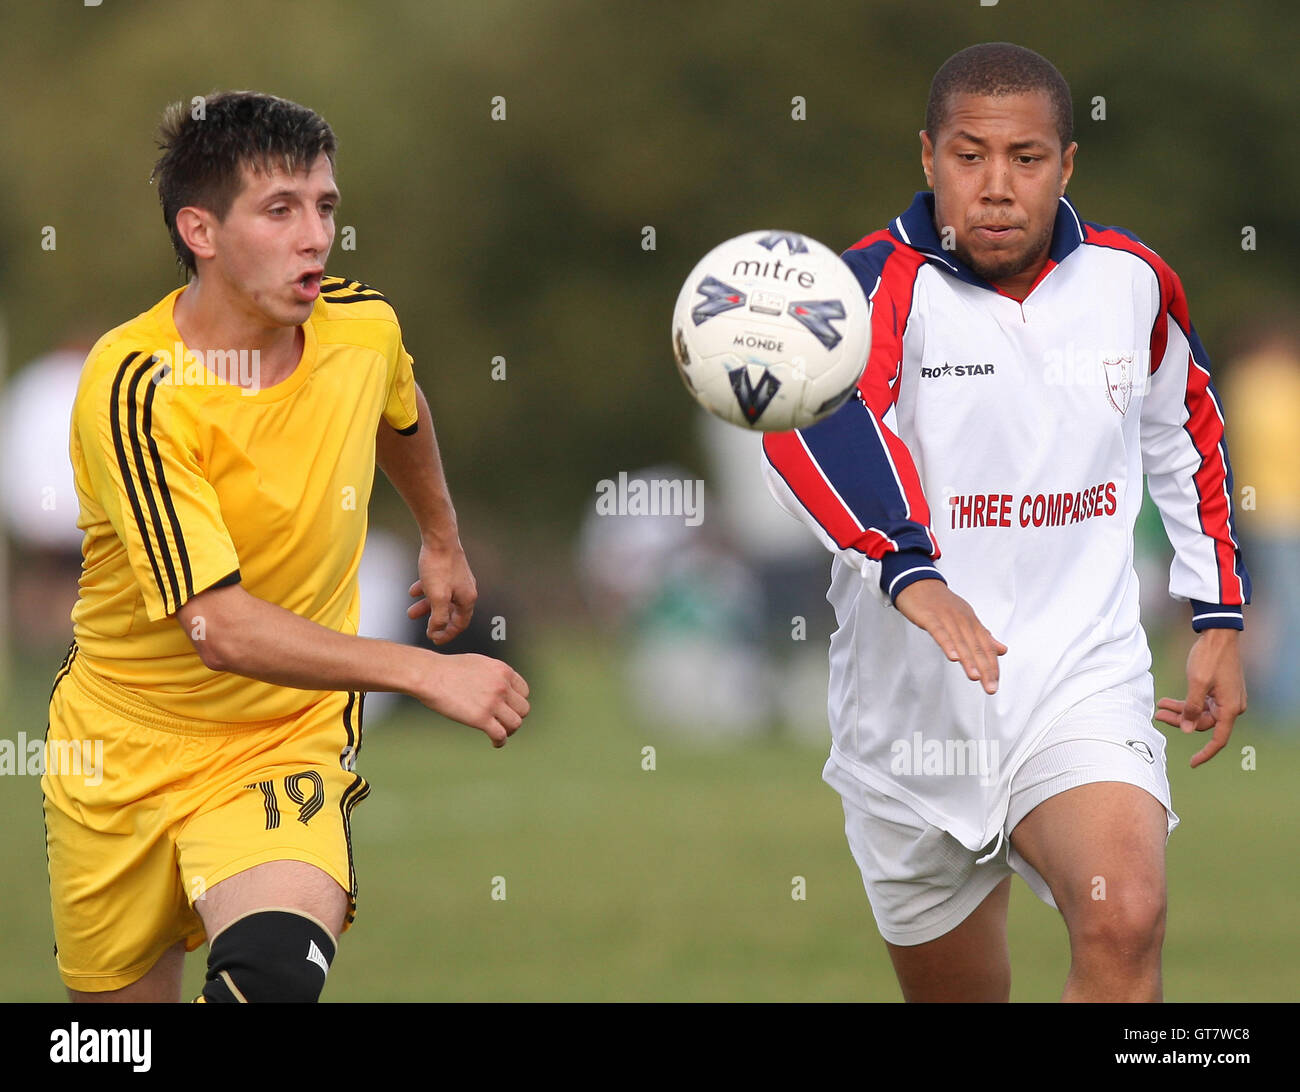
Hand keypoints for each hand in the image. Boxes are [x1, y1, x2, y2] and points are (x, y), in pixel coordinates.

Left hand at [407, 539, 476, 644]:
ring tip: (411, 611)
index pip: (460, 624)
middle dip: (435, 621)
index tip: (434, 639)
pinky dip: (426, 592)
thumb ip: (438, 617)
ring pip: (442, 599)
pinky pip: (438, 586)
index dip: (447, 634)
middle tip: (425, 629)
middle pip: (451, 612)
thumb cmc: (440, 566)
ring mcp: (457, 580)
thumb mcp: (437, 597)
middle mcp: (465, 590)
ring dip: (427, 607)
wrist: (439, 538)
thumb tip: (437, 631)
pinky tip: (414, 591)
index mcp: (467, 599)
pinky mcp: (449, 570)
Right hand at [415, 651, 529, 746]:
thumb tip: (501, 686)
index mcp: (503, 670)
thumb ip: (494, 675)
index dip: (517, 702)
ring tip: (500, 733)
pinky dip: (500, 741)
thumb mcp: (479, 663)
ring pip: (515, 723)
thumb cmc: (449, 669)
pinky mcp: (481, 718)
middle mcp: (502, 686)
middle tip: (504, 721)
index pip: (524, 691)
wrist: (430, 675)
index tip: (509, 708)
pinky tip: (495, 743)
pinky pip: (500, 735)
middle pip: (523, 709)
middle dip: (514, 716)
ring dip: (509, 730)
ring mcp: (492, 703)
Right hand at [894, 578, 1006, 693]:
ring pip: (961, 642)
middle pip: (976, 646)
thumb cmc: (939, 603)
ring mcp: (947, 618)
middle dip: (985, 668)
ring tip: (976, 677)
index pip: (986, 646)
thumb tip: (1002, 650)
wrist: (917, 582)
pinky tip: (953, 657)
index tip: (995, 683)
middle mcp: (963, 620)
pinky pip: (940, 633)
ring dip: (969, 660)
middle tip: (990, 687)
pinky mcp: (930, 617)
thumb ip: (982, 635)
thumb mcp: (964, 618)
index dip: (992, 665)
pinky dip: (948, 645)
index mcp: (971, 621)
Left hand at [1154, 628, 1245, 767]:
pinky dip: (1185, 703)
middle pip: (1204, 723)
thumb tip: (1189, 730)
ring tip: (1159, 706)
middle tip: (1158, 715)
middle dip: (1181, 721)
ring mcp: (1224, 698)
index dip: (1205, 753)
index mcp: (1230, 708)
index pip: (1218, 738)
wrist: (1218, 636)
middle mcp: (1231, 706)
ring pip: (1200, 713)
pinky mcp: (1218, 690)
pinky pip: (1201, 703)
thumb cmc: (1209, 658)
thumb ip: (1192, 708)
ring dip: (1180, 711)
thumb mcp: (1198, 684)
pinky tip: (1167, 702)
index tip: (1193, 763)